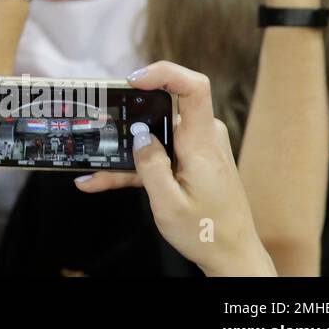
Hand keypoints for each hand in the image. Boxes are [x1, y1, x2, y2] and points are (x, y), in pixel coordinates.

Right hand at [76, 62, 275, 276]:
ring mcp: (198, 146)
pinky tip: (102, 179)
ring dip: (126, 150)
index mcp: (201, 144)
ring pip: (156, 133)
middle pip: (165, 105)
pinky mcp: (192, 157)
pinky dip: (135, 164)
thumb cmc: (207, 233)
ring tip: (95, 170)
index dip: (164, 73)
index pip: (194, 87)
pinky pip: (160, 150)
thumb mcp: (169, 205)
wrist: (233, 255)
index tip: (132, 81)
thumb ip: (150, 166)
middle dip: (129, 116)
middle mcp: (203, 137)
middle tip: (100, 129)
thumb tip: (138, 135)